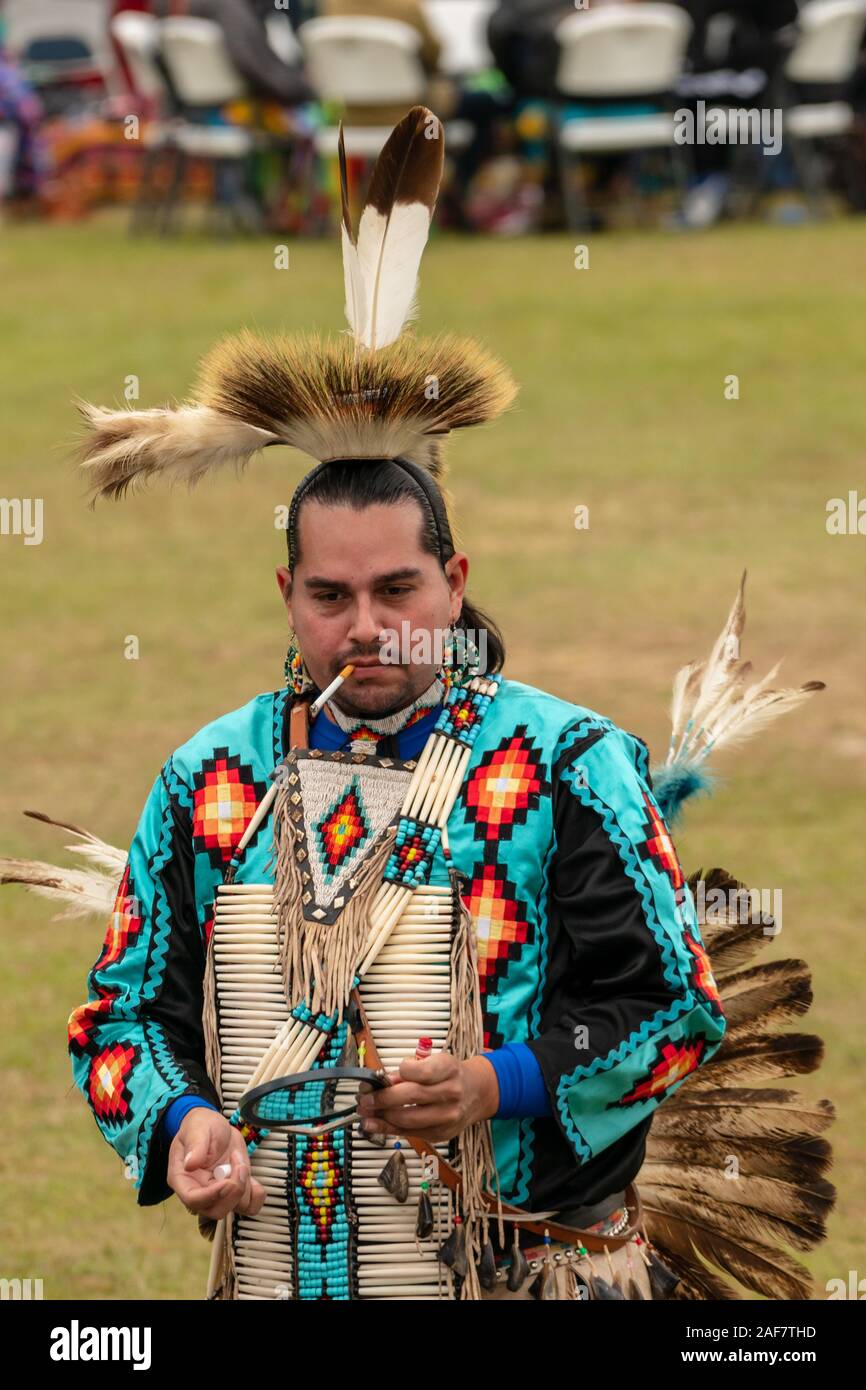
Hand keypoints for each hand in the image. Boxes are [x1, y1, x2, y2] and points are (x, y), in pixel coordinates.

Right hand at [167, 1108, 265, 1219]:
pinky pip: (249, 1205)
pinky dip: (256, 1194)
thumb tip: (190, 1164)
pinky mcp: (235, 1190)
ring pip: (235, 1209)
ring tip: (238, 1160)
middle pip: (216, 1210)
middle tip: (238, 1165)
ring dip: (245, 1186)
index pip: (193, 1200)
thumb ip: (195, 1145)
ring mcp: (219, 1193)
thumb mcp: (197, 1129)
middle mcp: (200, 1191)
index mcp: (183, 1179)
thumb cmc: (200, 1127)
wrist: (214, 1126)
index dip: (212, 1195)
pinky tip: (249, 1174)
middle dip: (233, 1192)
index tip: (227, 1181)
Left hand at [356, 1052, 498, 1143]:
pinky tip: (374, 1124)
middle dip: (382, 1098)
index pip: (421, 1071)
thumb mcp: (435, 1062)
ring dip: (381, 1117)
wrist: (475, 1093)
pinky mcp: (441, 1134)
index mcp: (449, 1068)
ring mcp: (448, 1116)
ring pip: (408, 1119)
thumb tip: (382, 1081)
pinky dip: (388, 1129)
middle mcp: (452, 1093)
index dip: (399, 1072)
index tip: (383, 1075)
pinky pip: (410, 1133)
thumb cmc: (450, 1075)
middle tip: (364, 1098)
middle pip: (411, 1097)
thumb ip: (410, 1071)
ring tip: (365, 1113)